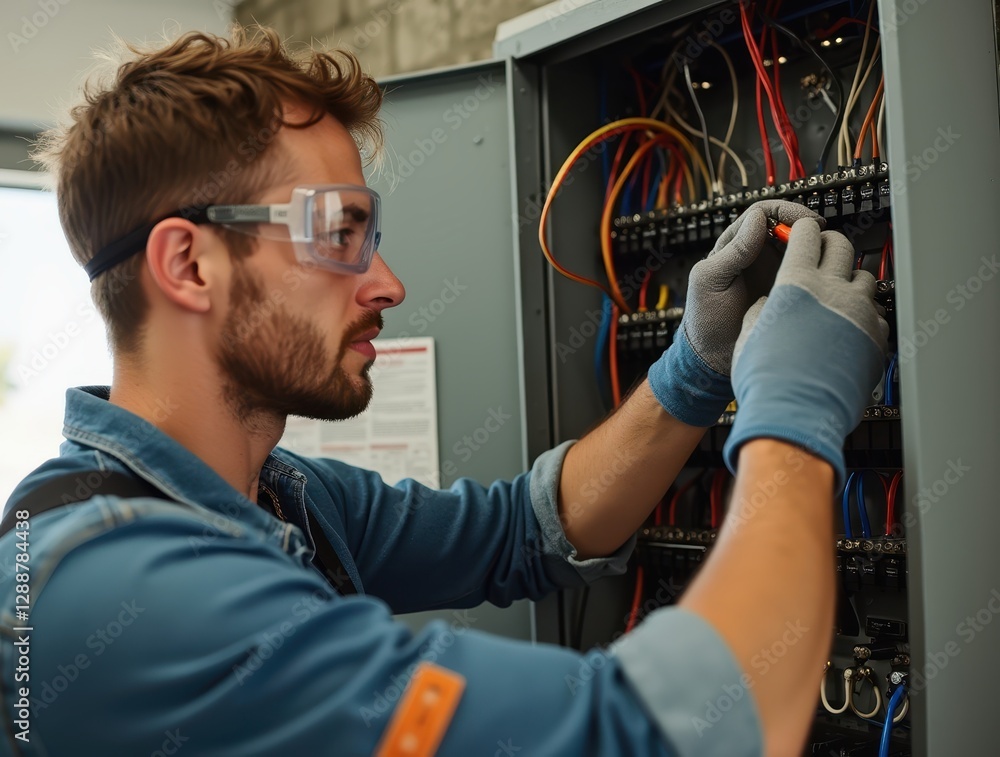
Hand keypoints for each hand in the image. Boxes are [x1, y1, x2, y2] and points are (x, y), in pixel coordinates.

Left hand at [647, 200, 821, 425]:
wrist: (714, 358)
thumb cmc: (705, 320)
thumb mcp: (711, 282)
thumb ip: (732, 253)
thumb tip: (758, 221)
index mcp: (734, 246)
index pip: (763, 214)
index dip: (785, 212)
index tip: (804, 221)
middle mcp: (756, 256)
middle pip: (788, 228)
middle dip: (808, 227)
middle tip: (823, 236)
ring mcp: (774, 273)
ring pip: (802, 249)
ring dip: (816, 247)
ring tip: (827, 255)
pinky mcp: (787, 292)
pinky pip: (806, 274)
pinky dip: (818, 270)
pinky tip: (826, 276)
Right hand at [723, 217, 888, 490]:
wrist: (794, 415)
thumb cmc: (766, 380)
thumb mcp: (750, 333)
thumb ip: (764, 308)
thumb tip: (772, 303)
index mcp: (795, 284)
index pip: (805, 234)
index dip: (801, 229)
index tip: (801, 231)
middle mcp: (832, 291)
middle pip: (841, 246)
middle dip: (831, 244)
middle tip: (822, 252)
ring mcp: (859, 314)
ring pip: (865, 278)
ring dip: (850, 280)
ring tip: (838, 295)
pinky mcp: (876, 338)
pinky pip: (876, 313)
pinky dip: (863, 314)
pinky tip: (848, 329)